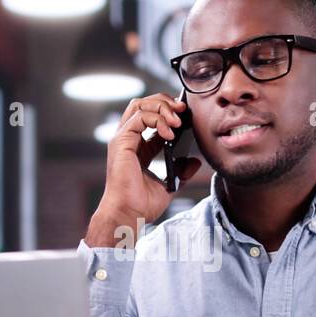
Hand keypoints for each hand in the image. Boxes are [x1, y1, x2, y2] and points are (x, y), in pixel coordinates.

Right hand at [85, 94, 204, 247]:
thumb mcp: (169, 184)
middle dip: (165, 102)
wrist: (128, 214)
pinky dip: (157, 120)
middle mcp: (128, 139)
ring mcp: (123, 139)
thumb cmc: (141, 204)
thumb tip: (194, 161)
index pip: (152, 116)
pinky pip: (140, 117)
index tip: (186, 115)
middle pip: (144, 104)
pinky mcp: (121, 142)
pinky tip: (169, 134)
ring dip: (162, 108)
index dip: (169, 111)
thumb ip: (181, 170)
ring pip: (140, 105)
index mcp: (138, 146)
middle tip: (183, 110)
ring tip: (177, 121)